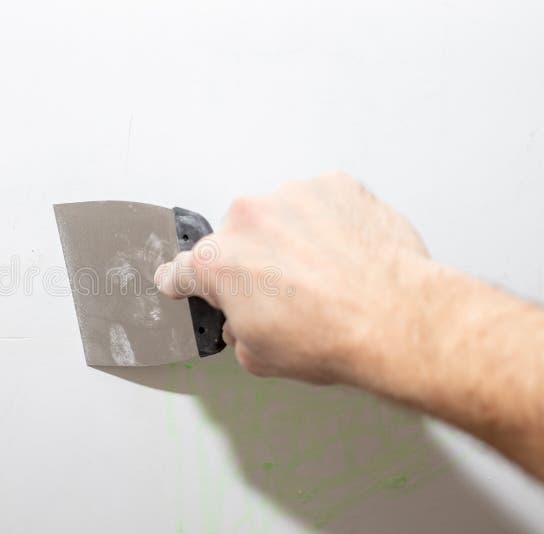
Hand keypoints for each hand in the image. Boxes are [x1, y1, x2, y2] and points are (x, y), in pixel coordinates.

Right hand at [155, 172, 430, 383]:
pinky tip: (343, 253)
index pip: (181, 269)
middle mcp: (247, 219)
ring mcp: (290, 196)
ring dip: (291, 239)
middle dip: (252, 263)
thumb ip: (237, 329)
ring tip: (323, 273)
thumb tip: (244, 319)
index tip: (180, 280)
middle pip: (236, 240)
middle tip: (285, 291)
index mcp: (219, 262)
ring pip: (278, 216)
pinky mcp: (332, 185)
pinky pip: (318, 201)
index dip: (181, 281)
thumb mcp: (260, 355)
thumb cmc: (333, 336)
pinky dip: (326, 222)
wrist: (397, 318)